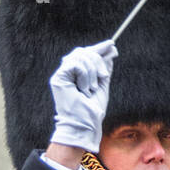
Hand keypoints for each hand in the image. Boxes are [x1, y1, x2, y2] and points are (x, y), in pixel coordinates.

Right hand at [48, 40, 117, 154]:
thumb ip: (104, 68)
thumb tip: (110, 50)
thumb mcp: (102, 85)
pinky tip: (85, 89)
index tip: (111, 45)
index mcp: (76, 74)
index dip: (98, 48)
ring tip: (93, 88)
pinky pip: (75, 64)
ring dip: (92, 71)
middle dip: (97, 60)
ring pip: (80, 56)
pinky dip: (85, 75)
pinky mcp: (58, 78)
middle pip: (82, 51)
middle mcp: (67, 73)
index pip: (85, 54)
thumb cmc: (92, 110)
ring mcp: (61, 75)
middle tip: (104, 76)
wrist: (85, 124)